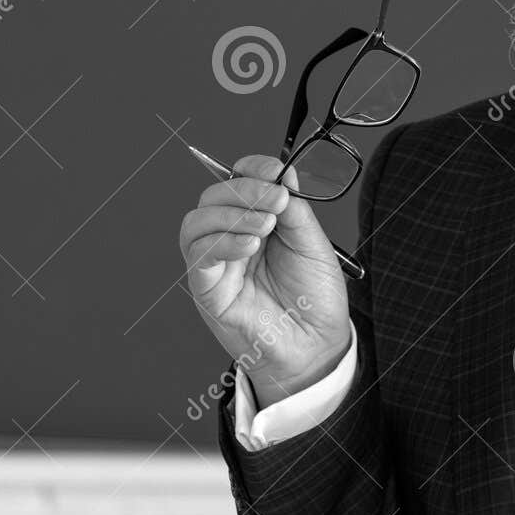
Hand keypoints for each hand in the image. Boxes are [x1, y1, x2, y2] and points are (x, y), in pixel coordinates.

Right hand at [178, 154, 351, 405]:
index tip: (275, 170)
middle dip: (243, 190)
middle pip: (213, 197)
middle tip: (275, 199)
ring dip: (232, 215)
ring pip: (197, 223)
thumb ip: (294, 209)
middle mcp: (230, 238)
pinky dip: (222, 243)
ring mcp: (216, 264)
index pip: (236, 182)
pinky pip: (199, 257)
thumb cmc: (314, 297)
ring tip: (266, 225)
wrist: (316, 344)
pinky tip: (250, 246)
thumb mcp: (312, 243)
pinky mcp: (208, 290)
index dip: (251, 169)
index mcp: (255, 221)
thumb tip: (282, 174)